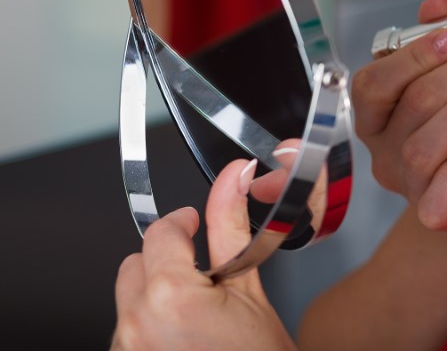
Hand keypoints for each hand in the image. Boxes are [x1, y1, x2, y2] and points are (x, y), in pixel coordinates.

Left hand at [112, 159, 294, 350]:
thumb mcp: (251, 289)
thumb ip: (233, 226)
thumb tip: (234, 178)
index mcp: (170, 297)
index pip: (160, 233)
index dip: (183, 223)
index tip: (194, 225)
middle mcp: (136, 327)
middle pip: (135, 265)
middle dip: (167, 263)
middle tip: (203, 278)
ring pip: (129, 302)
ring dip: (157, 300)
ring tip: (198, 320)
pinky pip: (128, 335)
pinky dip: (151, 330)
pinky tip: (185, 342)